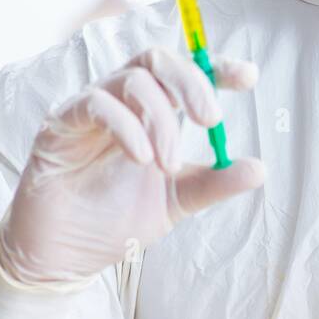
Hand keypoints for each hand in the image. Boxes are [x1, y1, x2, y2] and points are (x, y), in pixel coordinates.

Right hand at [0, 47, 263, 288]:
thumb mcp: (177, 201)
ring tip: (169, 164)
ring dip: (161, 119)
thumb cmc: (116, 221)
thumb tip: (260, 168)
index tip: (248, 77)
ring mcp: (89, 109)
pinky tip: (141, 158)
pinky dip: (126, 126)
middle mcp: (121, 101)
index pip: (184, 72)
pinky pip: (95, 103)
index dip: (215, 67)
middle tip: (211, 120)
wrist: (66, 257)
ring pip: (132, 79)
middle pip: (158, 60)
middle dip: (192, 82)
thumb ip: (215, 182)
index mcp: (152, 112)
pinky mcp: (59, 125)